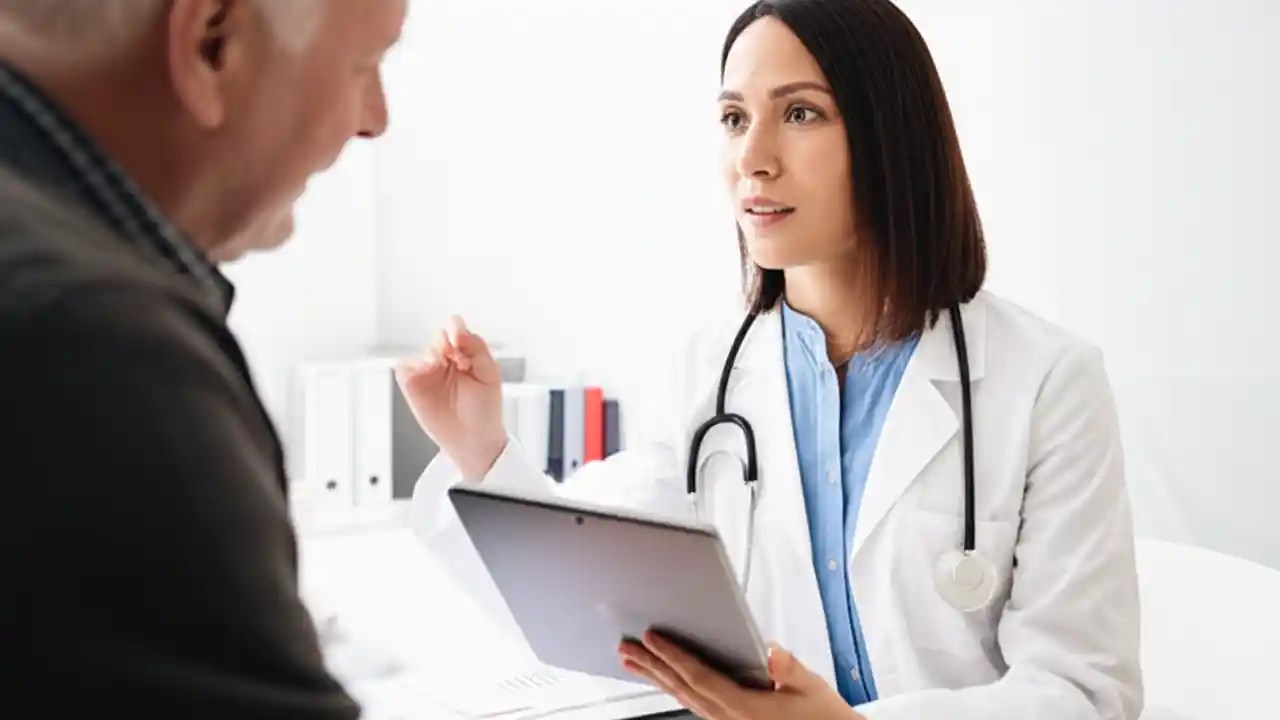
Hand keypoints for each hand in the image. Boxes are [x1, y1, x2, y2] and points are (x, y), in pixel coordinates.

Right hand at [394, 315, 507, 478]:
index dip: (456, 328)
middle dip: (446, 343)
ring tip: (445, 370)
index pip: (457, 330)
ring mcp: (428, 373)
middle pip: (439, 337)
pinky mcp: (412, 386)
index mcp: (465, 355)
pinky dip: (411, 367)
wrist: (473, 439)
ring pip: (424, 351)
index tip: (459, 338)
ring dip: (434, 356)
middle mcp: (445, 361)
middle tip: (457, 360)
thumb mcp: (489, 373)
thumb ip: (476, 347)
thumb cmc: (484, 408)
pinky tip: (428, 376)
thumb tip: (459, 328)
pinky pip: (403, 367)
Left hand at [619, 631, 863, 719]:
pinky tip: (664, 678)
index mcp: (746, 709)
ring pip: (683, 697)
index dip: (674, 656)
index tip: (652, 638)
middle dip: (652, 666)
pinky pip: (693, 703)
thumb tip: (771, 652)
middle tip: (626, 648)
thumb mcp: (811, 688)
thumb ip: (788, 669)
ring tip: (632, 661)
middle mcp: (731, 719)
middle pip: (682, 689)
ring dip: (656, 677)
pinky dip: (674, 688)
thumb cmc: (822, 717)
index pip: (700, 677)